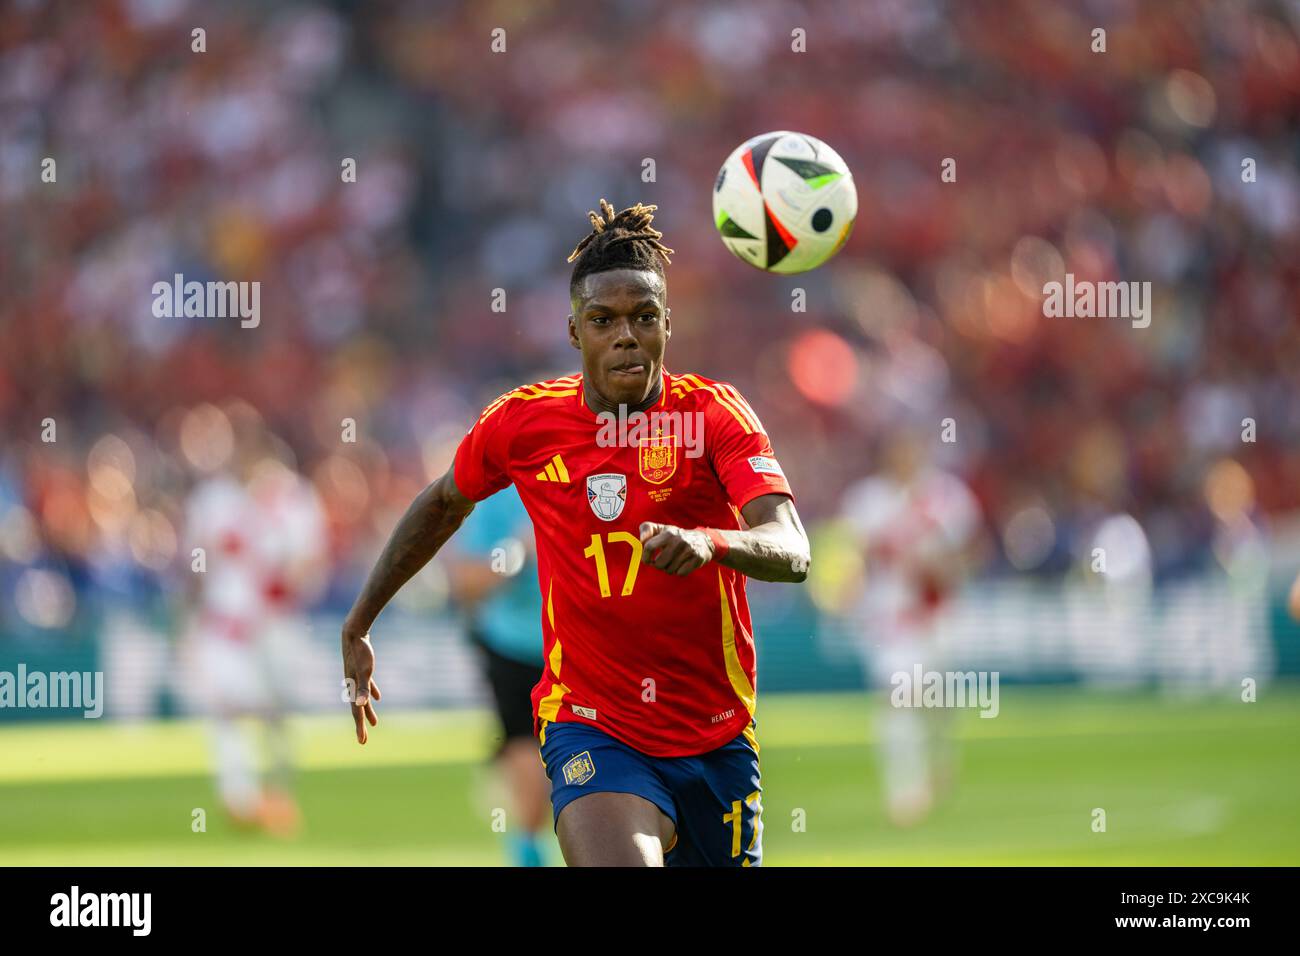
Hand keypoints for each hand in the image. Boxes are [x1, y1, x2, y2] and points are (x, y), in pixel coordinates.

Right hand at [341, 625, 381, 743]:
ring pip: (362, 699)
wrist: (353, 634)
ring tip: (374, 723)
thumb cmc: (360, 653)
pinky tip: (378, 697)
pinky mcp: (362, 670)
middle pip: (358, 709)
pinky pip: (367, 686)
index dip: (359, 728)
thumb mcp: (365, 671)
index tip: (362, 742)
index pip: (356, 713)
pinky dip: (372, 693)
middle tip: (364, 740)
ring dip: (368, 711)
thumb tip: (361, 704)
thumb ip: (364, 688)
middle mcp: (352, 686)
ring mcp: (356, 678)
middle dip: (362, 724)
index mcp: (353, 689)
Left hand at [639, 522, 714, 575]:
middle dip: (658, 565)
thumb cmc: (675, 536)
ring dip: (669, 569)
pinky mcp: (698, 558)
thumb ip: (647, 529)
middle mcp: (679, 540)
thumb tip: (641, 541)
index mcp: (668, 533)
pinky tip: (682, 564)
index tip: (647, 560)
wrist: (703, 540)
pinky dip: (679, 571)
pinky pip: (681, 573)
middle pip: (659, 563)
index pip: (649, 546)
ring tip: (673, 561)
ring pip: (670, 570)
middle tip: (662, 561)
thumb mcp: (661, 529)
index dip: (645, 556)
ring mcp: (689, 549)